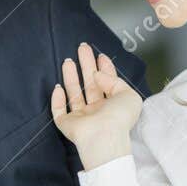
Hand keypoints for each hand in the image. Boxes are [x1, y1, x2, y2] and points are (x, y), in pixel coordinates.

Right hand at [51, 42, 141, 170]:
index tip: (100, 55)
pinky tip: (58, 86)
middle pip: (90, 84)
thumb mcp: (128, 94)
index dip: (104, 68)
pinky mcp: (68, 124)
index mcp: (114, 105)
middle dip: (86, 65)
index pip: (108, 83)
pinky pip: (60, 111)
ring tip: (68, 60)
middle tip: (82, 48)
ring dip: (71, 77)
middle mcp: (98, 111)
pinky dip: (57, 99)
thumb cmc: (120, 118)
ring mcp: (82, 118)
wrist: (104, 137)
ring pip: (75, 94)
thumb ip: (114, 80)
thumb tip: (97, 75)